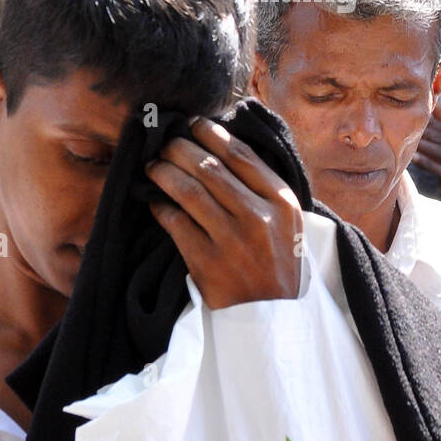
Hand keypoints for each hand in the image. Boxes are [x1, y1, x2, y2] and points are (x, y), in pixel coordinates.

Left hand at [145, 116, 302, 308]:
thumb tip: (224, 146)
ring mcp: (231, 240)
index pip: (241, 155)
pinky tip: (154, 201)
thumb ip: (264, 187)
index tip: (194, 123)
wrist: (273, 317)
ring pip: (189, 191)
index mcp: (281, 202)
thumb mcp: (287, 221)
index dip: (212, 134)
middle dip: (181, 149)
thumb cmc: (278, 261)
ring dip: (165, 173)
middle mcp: (258, 217)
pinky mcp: (206, 263)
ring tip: (153, 166)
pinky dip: (161, 207)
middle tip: (166, 142)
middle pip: (210, 168)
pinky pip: (175, 224)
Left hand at [412, 107, 440, 227]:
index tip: (423, 109)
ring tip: (403, 134)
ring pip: (434, 150)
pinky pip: (435, 170)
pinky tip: (412, 157)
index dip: (435, 117)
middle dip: (422, 127)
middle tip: (405, 118)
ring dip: (419, 142)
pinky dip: (424, 163)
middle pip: (439, 136)